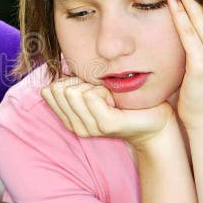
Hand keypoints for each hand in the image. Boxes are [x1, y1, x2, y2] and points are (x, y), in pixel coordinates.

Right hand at [41, 77, 175, 150]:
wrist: (152, 120)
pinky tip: (115, 101)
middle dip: (82, 84)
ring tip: (109, 98)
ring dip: (95, 88)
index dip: (70, 82)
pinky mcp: (106, 125)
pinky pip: (92, 95)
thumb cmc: (122, 101)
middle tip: (102, 95)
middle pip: (61, 89)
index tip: (89, 90)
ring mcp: (90, 128)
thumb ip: (71, 84)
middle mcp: (75, 126)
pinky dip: (104, 91)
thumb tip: (56, 74)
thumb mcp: (91, 90)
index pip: (49, 91)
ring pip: (75, 91)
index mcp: (68, 119)